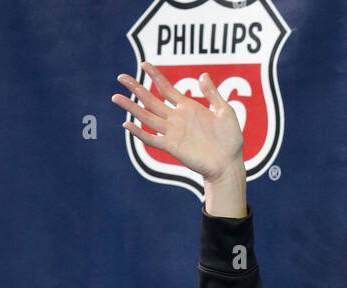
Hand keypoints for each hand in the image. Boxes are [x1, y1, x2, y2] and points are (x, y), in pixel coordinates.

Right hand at [111, 63, 242, 181]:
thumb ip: (212, 94)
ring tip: (116, 97)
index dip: (155, 76)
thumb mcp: (224, 111)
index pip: (166, 88)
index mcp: (188, 108)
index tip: (144, 64)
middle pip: (151, 100)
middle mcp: (177, 119)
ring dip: (131, 107)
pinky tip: (127, 125)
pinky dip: (139, 133)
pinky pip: (152, 139)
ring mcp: (173, 132)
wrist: (229, 164)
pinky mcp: (172, 147)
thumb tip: (202, 75)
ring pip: (147, 117)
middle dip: (136, 88)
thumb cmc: (230, 140)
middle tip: (121, 77)